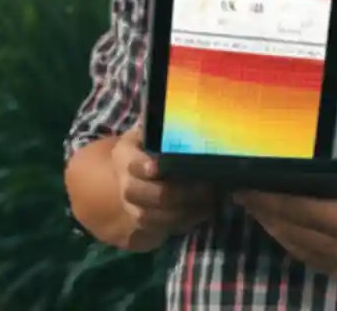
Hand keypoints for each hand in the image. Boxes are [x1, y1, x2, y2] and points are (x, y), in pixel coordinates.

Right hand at [111, 123, 217, 249]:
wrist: (135, 173)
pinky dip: (188, 221)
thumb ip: (164, 124)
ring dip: (185, 211)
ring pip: (154, 216)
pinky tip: (207, 209)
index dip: (143, 166)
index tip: (157, 167)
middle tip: (206, 186)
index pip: (132, 163)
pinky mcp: (147, 222)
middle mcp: (126, 183)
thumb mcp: (153, 130)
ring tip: (211, 199)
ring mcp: (134, 206)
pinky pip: (165, 228)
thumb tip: (185, 108)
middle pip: (143, 193)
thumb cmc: (151, 145)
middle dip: (177, 193)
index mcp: (125, 155)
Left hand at [233, 157, 336, 282]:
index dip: (268, 200)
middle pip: (291, 232)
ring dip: (272, 228)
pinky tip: (278, 226)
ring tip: (255, 209)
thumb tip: (295, 166)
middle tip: (243, 196)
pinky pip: (308, 258)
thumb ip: (331, 171)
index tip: (246, 188)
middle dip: (264, 213)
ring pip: (295, 249)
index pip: (298, 211)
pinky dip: (290, 242)